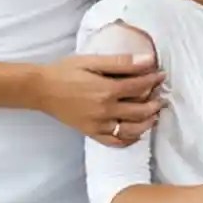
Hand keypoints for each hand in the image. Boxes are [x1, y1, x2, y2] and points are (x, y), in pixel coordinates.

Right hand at [34, 53, 165, 146]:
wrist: (41, 89)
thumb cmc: (66, 71)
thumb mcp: (93, 61)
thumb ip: (122, 62)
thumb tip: (149, 60)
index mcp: (107, 90)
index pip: (140, 87)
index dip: (154, 80)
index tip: (161, 75)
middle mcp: (105, 110)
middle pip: (140, 110)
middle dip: (155, 102)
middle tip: (161, 96)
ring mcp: (98, 125)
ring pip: (131, 129)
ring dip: (147, 123)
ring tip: (155, 115)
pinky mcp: (91, 133)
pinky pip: (114, 142)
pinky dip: (128, 140)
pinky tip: (136, 133)